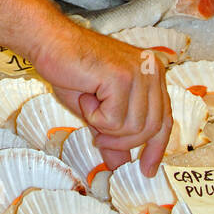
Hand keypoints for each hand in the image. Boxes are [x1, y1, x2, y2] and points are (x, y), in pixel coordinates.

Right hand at [29, 22, 171, 176]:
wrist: (49, 43)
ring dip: (104, 127)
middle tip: (98, 138)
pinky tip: (86, 96)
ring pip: (133, 128)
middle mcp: (152, 71)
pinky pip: (114, 120)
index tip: (146, 170)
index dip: (156, 148)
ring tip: (89, 105)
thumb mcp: (96, 110)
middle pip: (151, 128)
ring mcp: (139, 73)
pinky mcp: (123, 77)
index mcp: (152, 74)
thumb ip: (113, 134)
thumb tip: (119, 164)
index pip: (164, 119)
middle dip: (122, 142)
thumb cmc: (70, 70)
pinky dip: (94, 116)